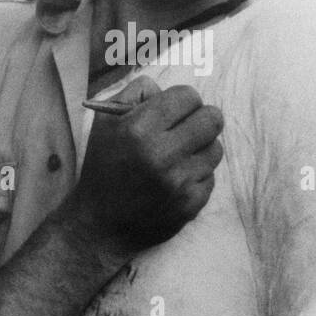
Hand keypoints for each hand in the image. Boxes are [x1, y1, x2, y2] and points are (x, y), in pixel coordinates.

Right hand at [64, 75, 223, 252]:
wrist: (99, 226)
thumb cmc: (103, 167)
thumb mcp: (105, 123)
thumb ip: (135, 93)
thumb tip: (165, 89)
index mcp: (138, 129)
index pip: (188, 96)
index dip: (183, 101)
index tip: (176, 110)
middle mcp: (161, 155)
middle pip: (212, 119)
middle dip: (201, 119)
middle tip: (189, 128)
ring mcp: (179, 182)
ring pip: (216, 148)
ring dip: (200, 149)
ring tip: (179, 156)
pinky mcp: (190, 205)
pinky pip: (210, 177)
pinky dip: (196, 177)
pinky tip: (175, 181)